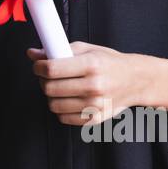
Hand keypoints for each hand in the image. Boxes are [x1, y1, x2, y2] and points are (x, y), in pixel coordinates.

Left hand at [27, 41, 144, 126]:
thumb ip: (59, 50)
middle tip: (47, 76)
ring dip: (50, 96)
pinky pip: (64, 118)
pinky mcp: (95, 119)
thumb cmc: (109, 63)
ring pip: (54, 105)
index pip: (52, 69)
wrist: (135, 81)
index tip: (38, 65)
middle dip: (43, 81)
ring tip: (58, 88)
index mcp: (91, 65)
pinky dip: (60, 109)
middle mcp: (94, 85)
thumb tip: (32, 53)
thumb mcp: (87, 49)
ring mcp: (95, 105)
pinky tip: (67, 99)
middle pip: (50, 88)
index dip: (39, 67)